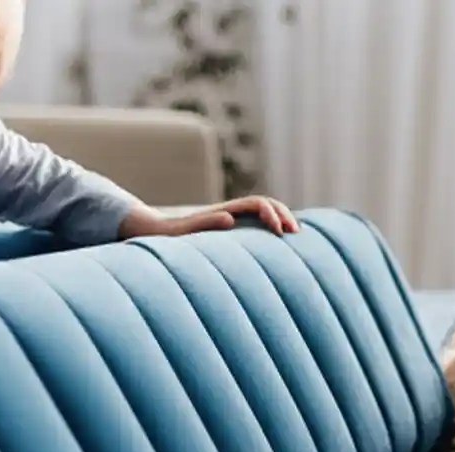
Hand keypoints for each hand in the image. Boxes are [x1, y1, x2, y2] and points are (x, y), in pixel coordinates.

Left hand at [142, 195, 299, 236]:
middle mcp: (231, 211)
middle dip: (283, 214)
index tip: (278, 232)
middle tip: (296, 233)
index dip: (271, 214)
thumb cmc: (170, 236)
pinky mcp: (231, 232)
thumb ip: (206, 222)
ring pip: (264, 213)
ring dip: (281, 220)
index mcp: (224, 210)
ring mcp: (232, 220)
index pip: (257, 203)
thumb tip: (230, 218)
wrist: (158, 234)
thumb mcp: (185, 230)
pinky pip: (257, 226)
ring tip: (294, 236)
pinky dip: (272, 229)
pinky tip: (279, 244)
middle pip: (266, 204)